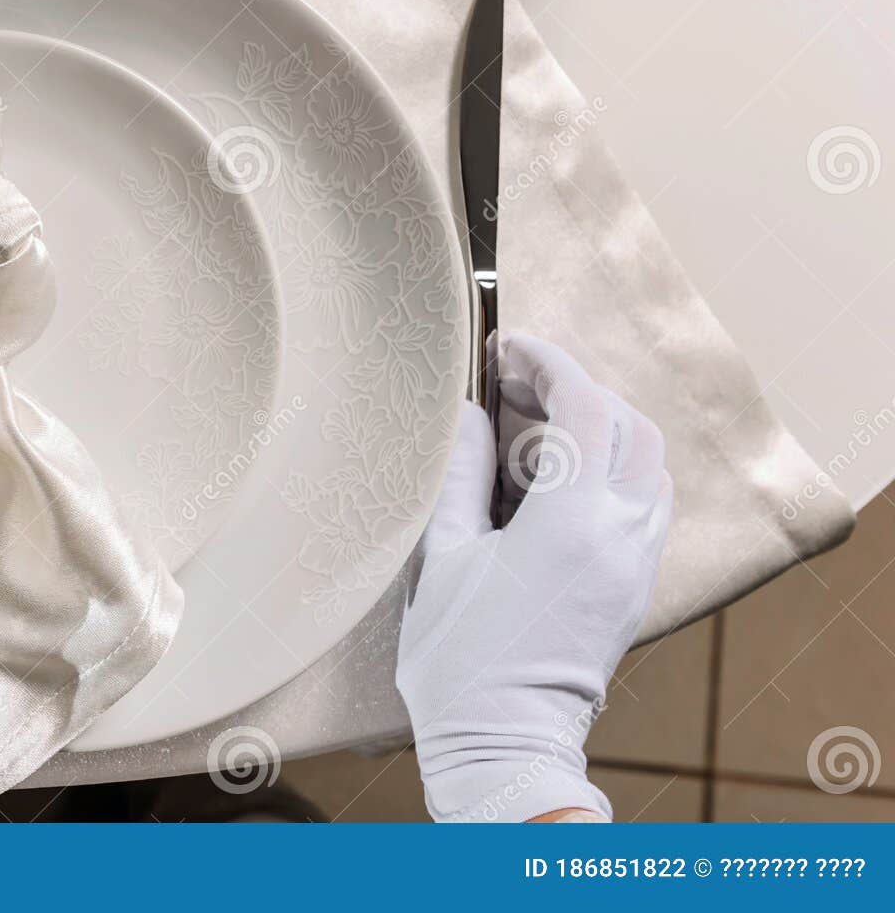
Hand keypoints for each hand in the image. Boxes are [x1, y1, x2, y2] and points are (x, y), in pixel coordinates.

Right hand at [396, 334, 671, 821]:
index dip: (549, 363)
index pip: (585, 408)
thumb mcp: (444, 558)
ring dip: (602, 429)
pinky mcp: (635, 589)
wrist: (502, 743)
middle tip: (516, 385)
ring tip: (537, 431)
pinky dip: (612, 470)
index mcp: (571, 524)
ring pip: (648, 465)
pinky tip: (559, 482)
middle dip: (577, 390)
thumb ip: (462, 475)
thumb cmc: (459, 660)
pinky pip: (645, 505)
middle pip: (630, 426)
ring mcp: (636, 565)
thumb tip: (468, 416)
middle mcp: (621, 537)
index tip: (508, 349)